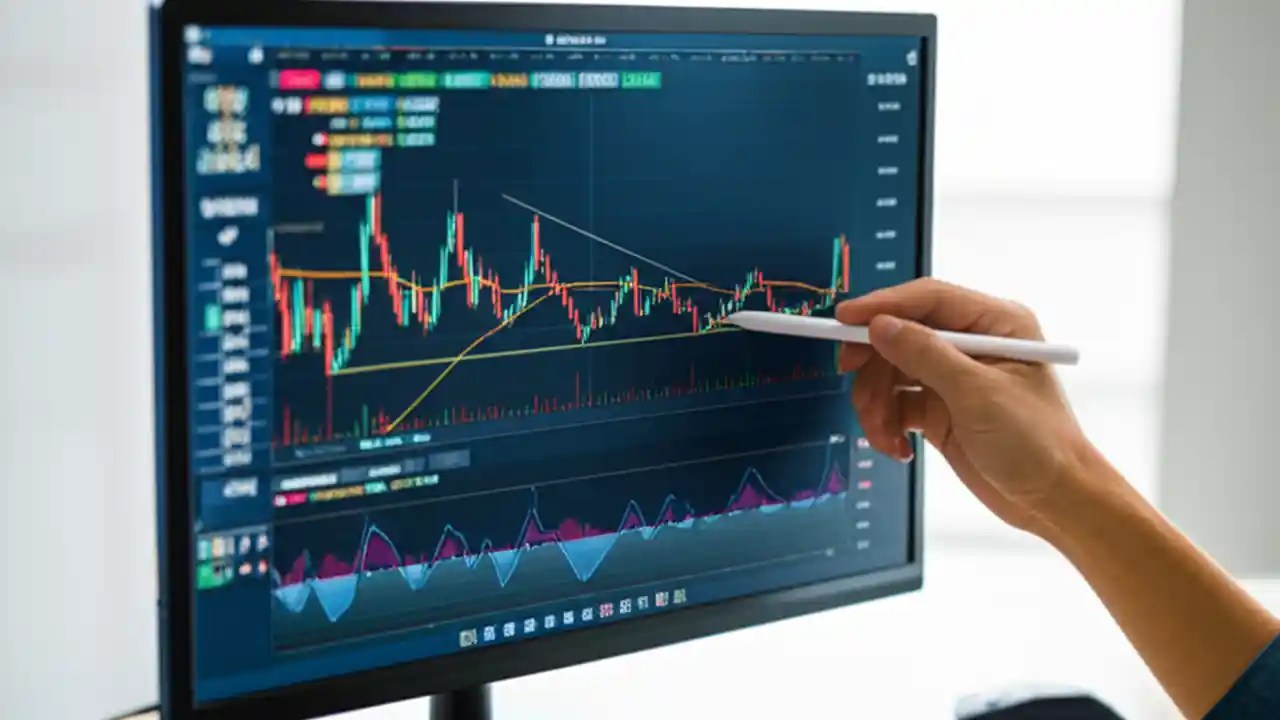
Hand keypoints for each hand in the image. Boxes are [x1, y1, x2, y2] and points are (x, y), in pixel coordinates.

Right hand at [835, 279, 1094, 536]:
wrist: (1053, 500)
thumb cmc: (1037, 443)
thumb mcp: (978, 395)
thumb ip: (926, 355)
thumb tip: (880, 326)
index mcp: (995, 324)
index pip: (928, 300)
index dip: (883, 305)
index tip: (844, 318)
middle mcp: (972, 343)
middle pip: (901, 334)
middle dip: (875, 363)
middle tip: (851, 377)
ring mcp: (953, 377)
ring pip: (891, 371)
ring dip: (877, 403)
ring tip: (885, 435)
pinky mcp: (939, 408)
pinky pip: (895, 404)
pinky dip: (886, 425)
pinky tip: (898, 448)